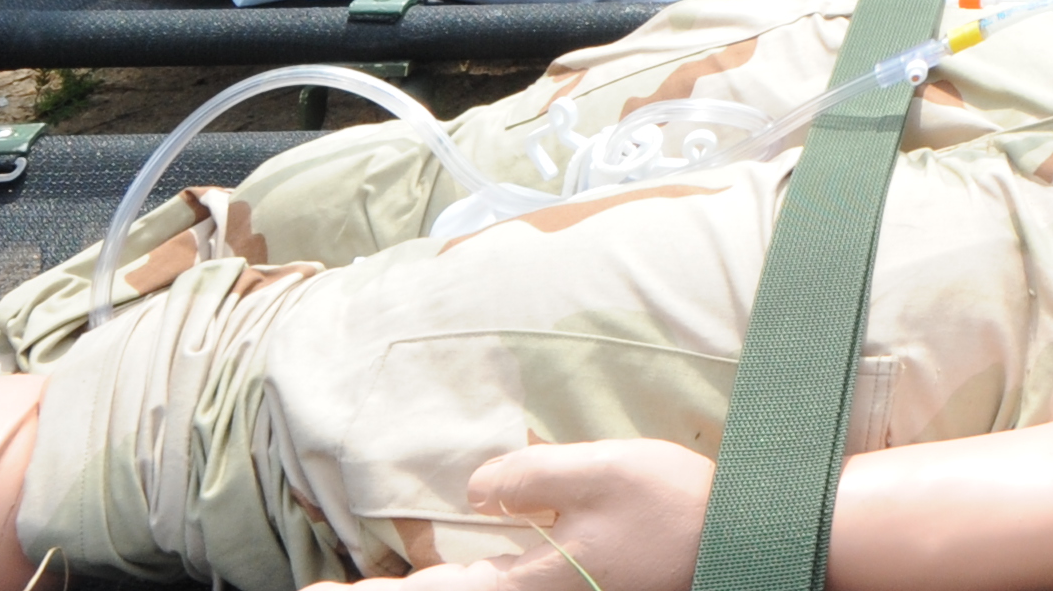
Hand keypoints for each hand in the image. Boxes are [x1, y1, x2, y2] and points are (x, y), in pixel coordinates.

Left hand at [306, 440, 713, 590]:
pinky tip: (438, 572)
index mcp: (524, 583)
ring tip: (366, 584)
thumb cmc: (673, 508)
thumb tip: (474, 490)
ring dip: (415, 589)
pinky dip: (448, 583)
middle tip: (317, 590)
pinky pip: (485, 590)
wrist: (735, 541)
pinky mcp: (565, 588)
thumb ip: (532, 477)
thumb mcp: (604, 473)